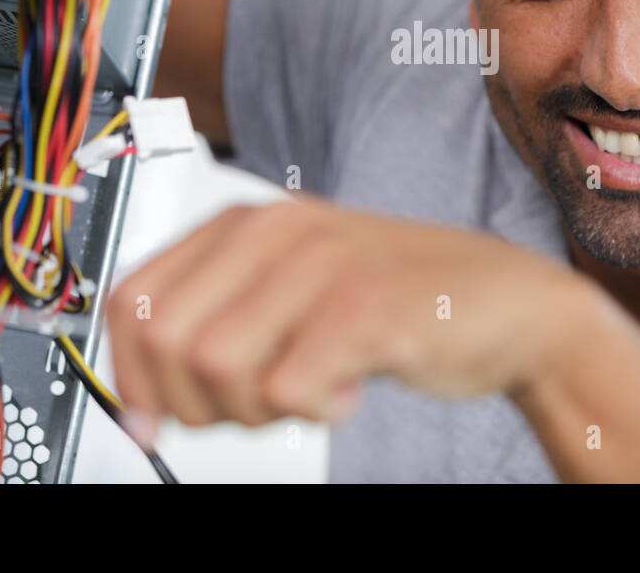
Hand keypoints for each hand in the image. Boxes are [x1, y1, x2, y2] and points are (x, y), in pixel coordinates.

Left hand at [105, 196, 596, 431]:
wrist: (509, 303)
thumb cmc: (396, 302)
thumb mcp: (289, 294)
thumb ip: (215, 325)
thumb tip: (138, 403)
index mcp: (246, 222)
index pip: (134, 298)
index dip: (130, 373)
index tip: (155, 417)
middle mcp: (276, 229)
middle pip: (165, 339)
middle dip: (195, 399)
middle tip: (254, 403)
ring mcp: (323, 264)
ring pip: (216, 365)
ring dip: (252, 408)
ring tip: (303, 392)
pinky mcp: (366, 306)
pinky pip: (286, 389)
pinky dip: (310, 412)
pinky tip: (346, 391)